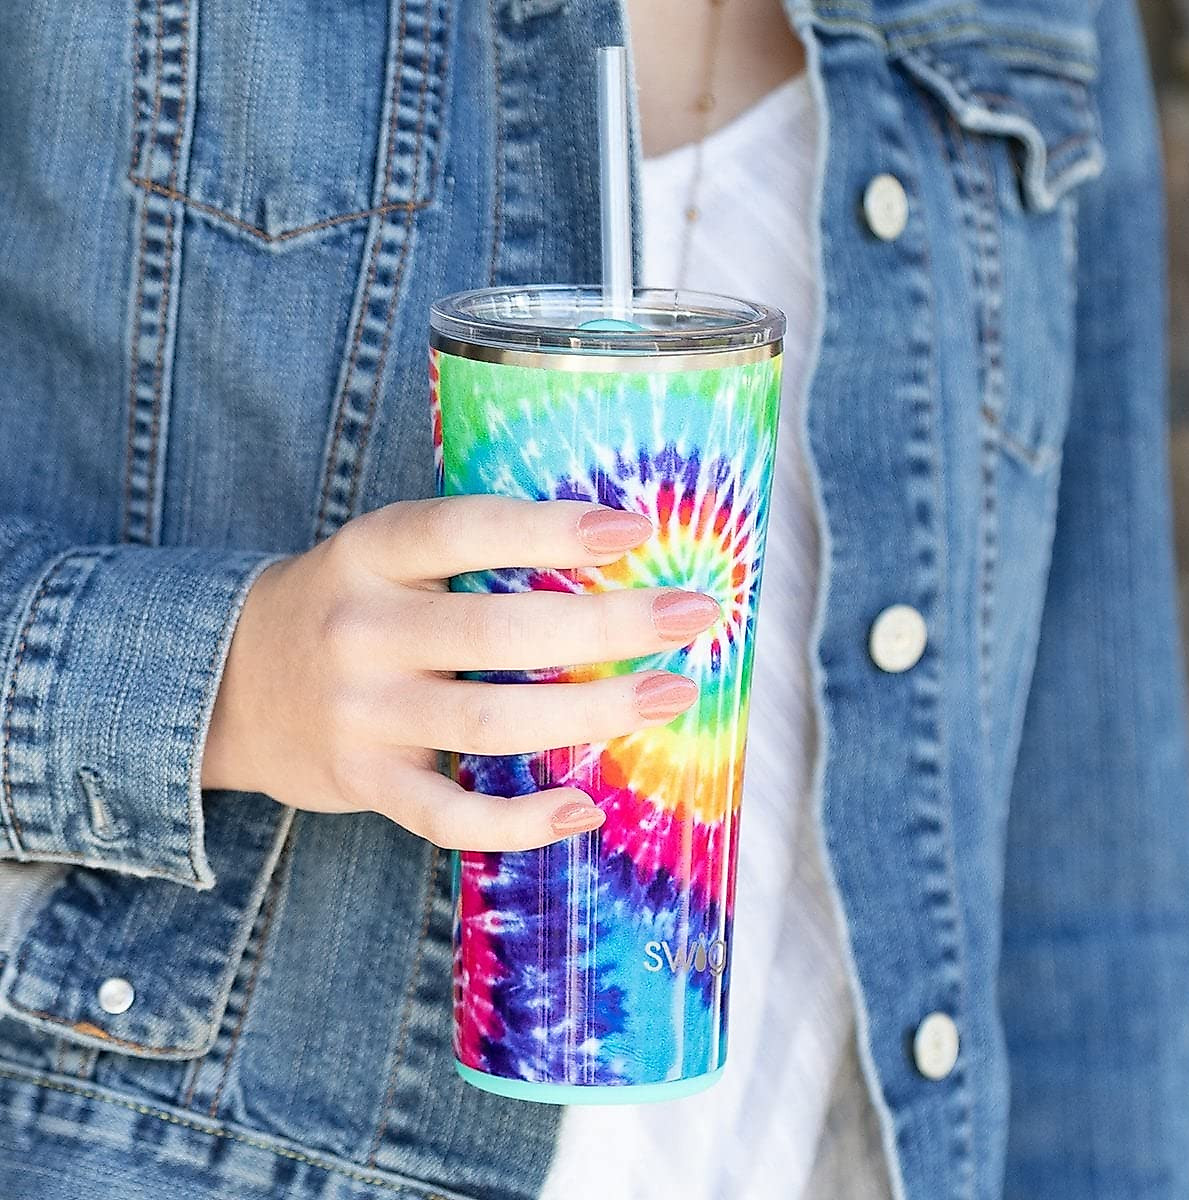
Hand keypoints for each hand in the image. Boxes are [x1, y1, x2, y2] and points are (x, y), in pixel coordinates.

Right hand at [200, 497, 717, 850]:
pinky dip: (521, 821)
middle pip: (497, 633)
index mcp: (370, 553)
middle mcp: (362, 631)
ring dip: (593, 712)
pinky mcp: (365, 783)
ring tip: (671, 695)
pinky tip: (585, 808)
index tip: (637, 528)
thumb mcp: (385, 556)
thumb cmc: (348, 606)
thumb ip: (468, 554)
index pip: (464, 530)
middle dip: (609, 624)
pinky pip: (450, 816)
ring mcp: (361, 715)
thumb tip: (613, 554)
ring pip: (490, 724)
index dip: (551, 528)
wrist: (232, 683)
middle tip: (693, 615)